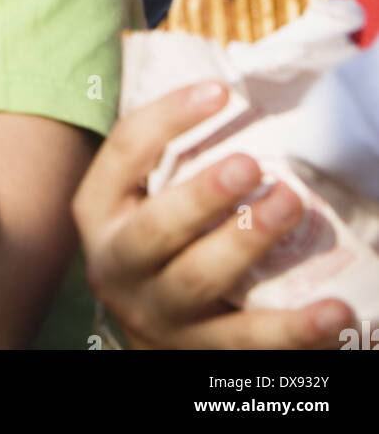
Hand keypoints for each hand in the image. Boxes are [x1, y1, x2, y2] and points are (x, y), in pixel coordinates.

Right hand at [72, 83, 355, 349]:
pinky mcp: (198, 353)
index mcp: (98, 209)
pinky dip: (295, 329)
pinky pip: (248, 341)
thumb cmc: (151, 230)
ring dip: (248, 243)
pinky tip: (335, 309)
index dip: (168, 118)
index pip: (125, 152)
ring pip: (200, 282)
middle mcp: (117, 264)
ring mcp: (156, 313)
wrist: (140, 320)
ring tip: (291, 203)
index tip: (220, 91)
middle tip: (250, 164)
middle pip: (156, 229)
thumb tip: (218, 80)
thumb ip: (165, 149)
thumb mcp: (138, 191)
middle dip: (203, 195)